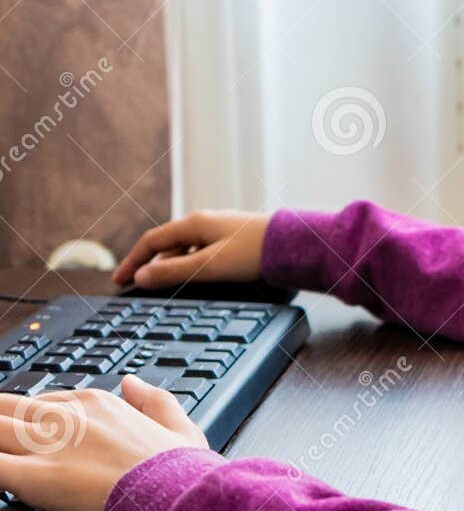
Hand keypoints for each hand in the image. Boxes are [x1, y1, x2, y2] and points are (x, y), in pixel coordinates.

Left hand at [0, 378, 207, 510]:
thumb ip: (154, 400)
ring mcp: (49, 445)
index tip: (22, 435)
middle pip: (4, 408)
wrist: (180, 501)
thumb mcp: (181, 427)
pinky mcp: (36, 477)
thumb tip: (133, 381)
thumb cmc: (181, 473)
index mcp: (98, 404)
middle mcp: (68, 418)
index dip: (27, 421)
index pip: (42, 403)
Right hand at [113, 210, 270, 289]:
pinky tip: (197, 279)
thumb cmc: (255, 253)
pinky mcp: (238, 240)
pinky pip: (205, 252)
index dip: (133, 261)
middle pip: (169, 244)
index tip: (119, 280)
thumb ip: (174, 272)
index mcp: (195, 223)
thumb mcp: (209, 266)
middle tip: (140, 286)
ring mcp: (223, 230)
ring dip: (173, 266)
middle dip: (151, 264)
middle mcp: (207, 222)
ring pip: (188, 249)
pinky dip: (193, 265)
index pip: (152, 241)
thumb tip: (140, 277)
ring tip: (164, 287)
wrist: (296, 247)